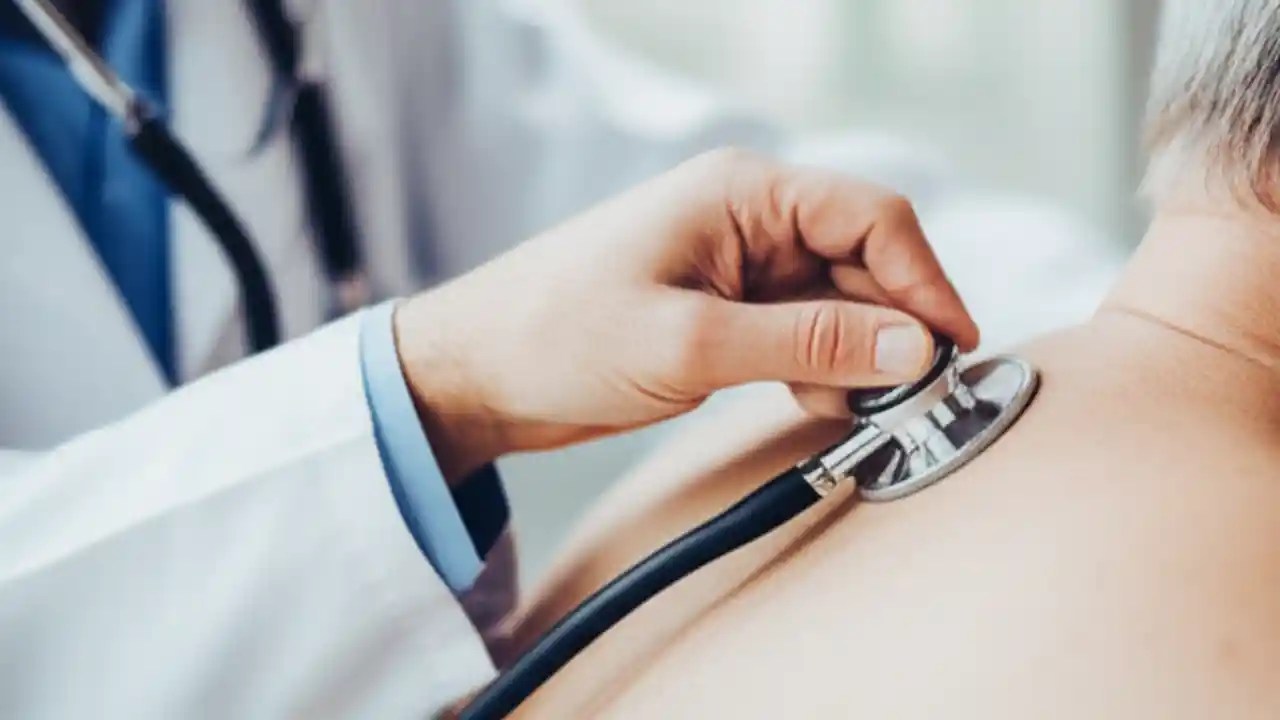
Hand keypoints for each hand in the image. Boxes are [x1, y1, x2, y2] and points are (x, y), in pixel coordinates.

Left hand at [395, 148, 977, 481]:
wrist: (476, 373)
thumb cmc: (558, 334)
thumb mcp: (690, 343)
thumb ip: (807, 340)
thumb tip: (914, 346)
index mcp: (743, 194)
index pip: (873, 216)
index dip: (925, 281)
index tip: (950, 350)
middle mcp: (750, 222)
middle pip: (865, 262)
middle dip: (896, 327)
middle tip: (912, 398)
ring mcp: (739, 270)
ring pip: (839, 304)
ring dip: (861, 356)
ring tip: (862, 410)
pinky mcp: (725, 316)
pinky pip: (802, 335)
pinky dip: (822, 371)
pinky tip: (819, 406)